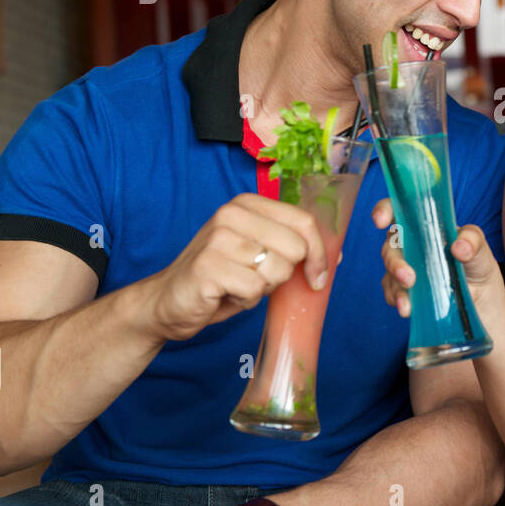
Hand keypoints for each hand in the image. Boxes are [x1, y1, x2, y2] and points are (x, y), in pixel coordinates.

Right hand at [144, 192, 328, 341]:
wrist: (168, 301)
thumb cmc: (221, 277)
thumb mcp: (258, 253)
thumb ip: (291, 247)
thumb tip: (336, 256)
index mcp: (247, 204)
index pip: (303, 222)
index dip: (319, 253)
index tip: (319, 276)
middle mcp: (231, 214)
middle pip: (295, 249)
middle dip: (284, 274)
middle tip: (257, 278)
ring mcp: (218, 239)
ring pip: (277, 271)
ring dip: (262, 289)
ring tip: (238, 285)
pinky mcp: (208, 266)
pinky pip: (254, 290)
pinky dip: (245, 301)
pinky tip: (226, 295)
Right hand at [371, 198, 501, 315]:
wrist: (482, 300)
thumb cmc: (477, 263)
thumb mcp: (480, 247)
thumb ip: (472, 240)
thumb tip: (459, 247)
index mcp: (424, 225)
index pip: (399, 210)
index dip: (385, 210)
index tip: (381, 220)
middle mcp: (411, 244)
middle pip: (391, 246)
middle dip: (395, 262)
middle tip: (409, 278)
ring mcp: (406, 268)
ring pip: (388, 272)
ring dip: (395, 286)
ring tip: (407, 304)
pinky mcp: (406, 291)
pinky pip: (392, 293)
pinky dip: (397, 300)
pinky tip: (406, 309)